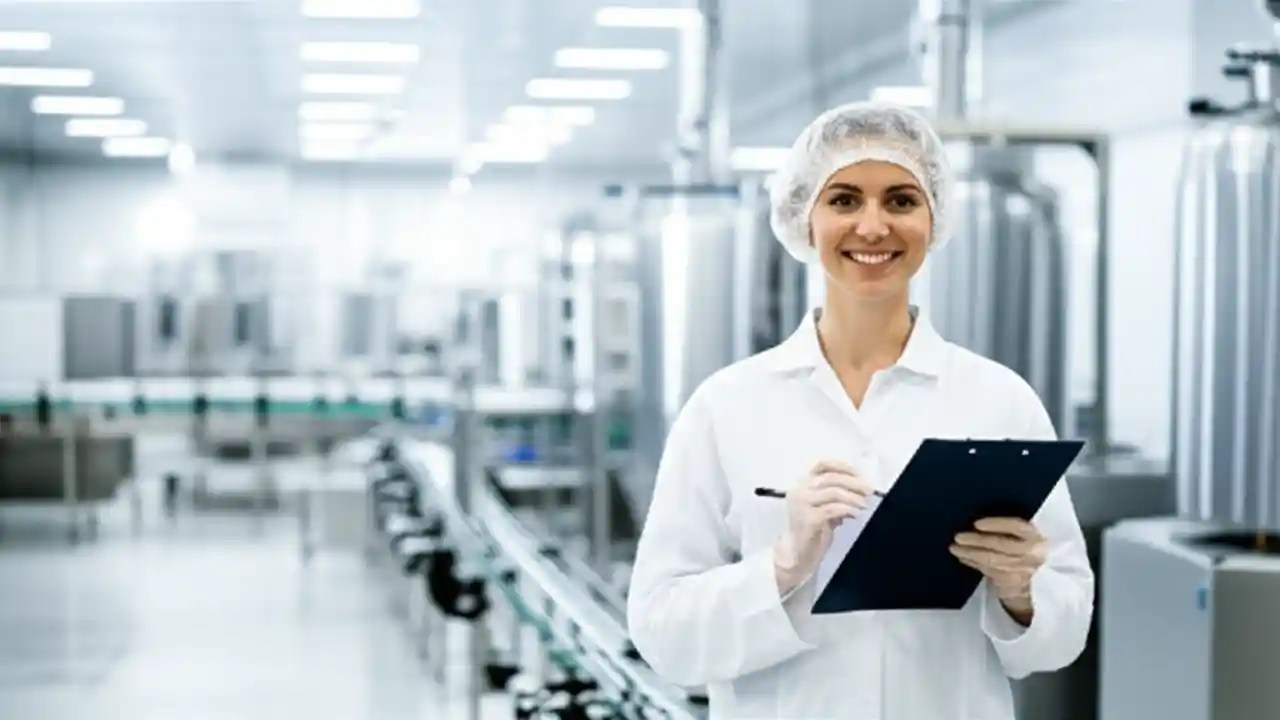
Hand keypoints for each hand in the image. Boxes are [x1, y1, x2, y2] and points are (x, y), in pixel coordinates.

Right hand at [773, 460, 875, 595]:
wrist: (798, 552)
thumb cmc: (813, 529)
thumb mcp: (825, 507)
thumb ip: (836, 495)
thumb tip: (860, 487)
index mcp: (802, 484)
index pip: (821, 465)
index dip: (842, 467)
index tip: (859, 474)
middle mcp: (799, 490)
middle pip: (830, 478)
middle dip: (853, 483)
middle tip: (868, 490)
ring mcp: (801, 504)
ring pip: (833, 492)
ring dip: (853, 497)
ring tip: (864, 504)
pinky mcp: (808, 519)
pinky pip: (833, 509)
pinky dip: (848, 509)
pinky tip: (856, 514)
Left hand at [950, 517, 1046, 624]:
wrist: (1031, 579)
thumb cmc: (1019, 547)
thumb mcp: (1019, 535)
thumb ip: (1004, 528)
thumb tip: (974, 522)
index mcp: (1035, 535)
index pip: (1016, 527)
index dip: (996, 524)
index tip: (976, 524)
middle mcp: (1032, 553)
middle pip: (1003, 545)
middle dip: (978, 541)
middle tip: (958, 537)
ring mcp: (1023, 570)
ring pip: (993, 560)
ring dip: (970, 553)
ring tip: (954, 548)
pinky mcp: (1011, 582)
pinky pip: (987, 570)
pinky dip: (972, 562)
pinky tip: (962, 557)